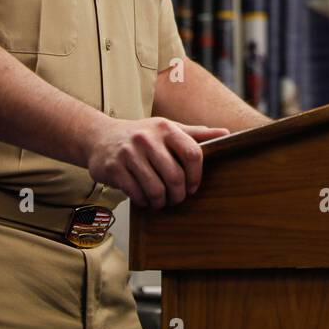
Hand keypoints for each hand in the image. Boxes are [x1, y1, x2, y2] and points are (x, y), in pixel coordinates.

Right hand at [87, 117, 228, 208]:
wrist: (100, 136)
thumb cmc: (142, 135)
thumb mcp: (168, 129)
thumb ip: (197, 134)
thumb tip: (227, 134)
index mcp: (166, 128)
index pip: (193, 154)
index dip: (196, 176)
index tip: (193, 187)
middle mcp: (147, 138)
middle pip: (175, 176)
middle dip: (178, 194)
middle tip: (176, 198)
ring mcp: (129, 153)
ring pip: (155, 189)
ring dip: (161, 201)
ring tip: (161, 201)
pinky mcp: (114, 168)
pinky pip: (136, 193)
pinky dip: (143, 201)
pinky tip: (144, 198)